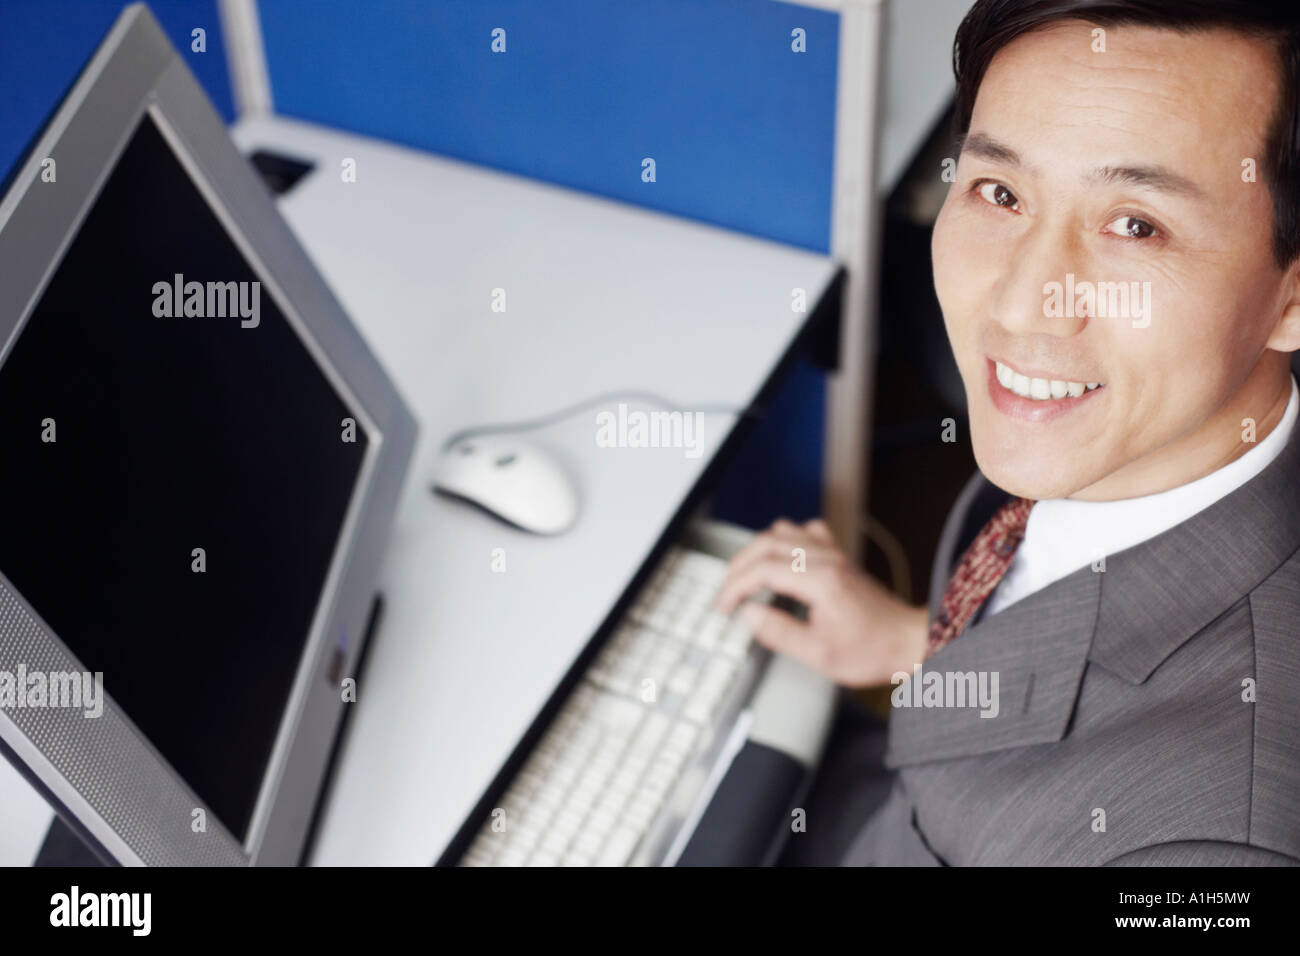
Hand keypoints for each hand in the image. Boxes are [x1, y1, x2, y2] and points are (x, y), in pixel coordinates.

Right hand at [713, 518, 929, 687]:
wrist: (906, 641)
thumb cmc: (871, 649)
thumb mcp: (818, 654)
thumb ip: (779, 632)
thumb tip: (749, 615)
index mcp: (820, 581)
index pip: (762, 570)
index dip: (735, 587)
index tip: (724, 606)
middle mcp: (827, 560)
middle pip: (766, 543)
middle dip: (738, 566)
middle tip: (726, 591)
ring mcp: (834, 554)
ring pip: (783, 531)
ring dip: (757, 549)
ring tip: (746, 574)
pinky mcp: (839, 556)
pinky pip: (806, 531)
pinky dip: (785, 540)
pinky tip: (781, 559)